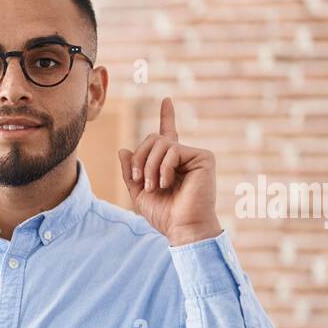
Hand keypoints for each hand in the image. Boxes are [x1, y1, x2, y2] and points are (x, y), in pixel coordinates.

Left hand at [117, 97, 221, 246]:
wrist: (182, 228)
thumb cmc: (164, 214)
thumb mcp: (138, 193)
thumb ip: (130, 172)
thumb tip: (123, 149)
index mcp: (171, 163)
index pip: (168, 134)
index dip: (167, 116)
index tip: (167, 100)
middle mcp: (184, 156)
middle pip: (153, 138)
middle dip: (139, 158)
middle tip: (138, 181)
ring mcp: (194, 155)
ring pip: (160, 143)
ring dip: (149, 166)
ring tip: (153, 186)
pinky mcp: (203, 156)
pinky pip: (173, 150)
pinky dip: (163, 168)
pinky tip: (167, 183)